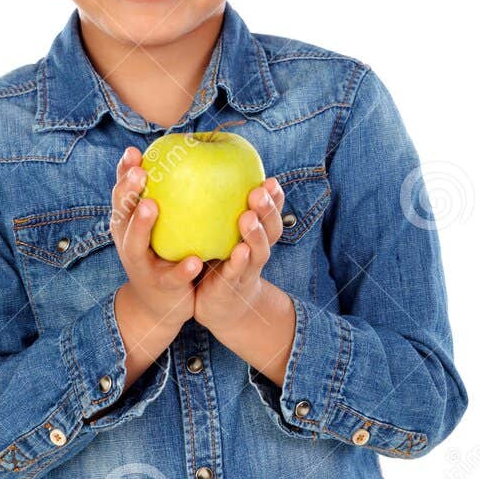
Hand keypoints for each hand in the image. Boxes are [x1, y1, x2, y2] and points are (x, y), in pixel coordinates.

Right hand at [111, 146, 200, 335]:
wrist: (157, 307)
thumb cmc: (160, 254)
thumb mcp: (153, 228)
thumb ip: (161, 199)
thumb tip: (179, 158)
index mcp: (126, 225)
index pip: (121, 194)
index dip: (124, 173)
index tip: (133, 152)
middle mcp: (127, 242)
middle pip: (122, 213)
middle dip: (128, 192)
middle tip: (142, 172)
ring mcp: (140, 265)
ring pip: (136, 243)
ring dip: (142, 224)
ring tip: (152, 206)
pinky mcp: (160, 286)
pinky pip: (171, 276)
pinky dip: (181, 269)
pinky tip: (195, 261)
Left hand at [193, 176, 284, 335]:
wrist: (222, 308)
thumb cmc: (220, 263)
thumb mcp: (222, 236)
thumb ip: (219, 211)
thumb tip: (204, 170)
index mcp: (256, 237)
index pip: (270, 214)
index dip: (275, 199)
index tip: (271, 180)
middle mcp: (257, 252)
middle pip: (271, 230)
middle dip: (268, 211)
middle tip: (259, 192)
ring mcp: (246, 271)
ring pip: (258, 252)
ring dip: (255, 235)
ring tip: (248, 218)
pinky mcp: (231, 287)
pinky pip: (236, 273)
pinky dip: (239, 262)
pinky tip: (238, 251)